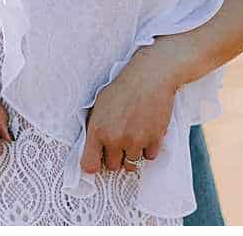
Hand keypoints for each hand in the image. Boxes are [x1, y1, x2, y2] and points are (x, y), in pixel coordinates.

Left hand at [80, 45, 180, 173]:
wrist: (150, 76)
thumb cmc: (123, 87)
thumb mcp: (100, 104)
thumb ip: (95, 128)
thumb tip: (93, 149)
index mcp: (98, 130)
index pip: (89, 165)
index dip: (94, 164)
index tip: (99, 158)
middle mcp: (115, 139)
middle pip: (113, 167)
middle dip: (116, 156)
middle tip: (120, 141)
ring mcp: (135, 141)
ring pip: (131, 164)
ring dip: (132, 153)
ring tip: (134, 135)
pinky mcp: (154, 139)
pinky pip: (149, 157)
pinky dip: (148, 148)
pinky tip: (146, 131)